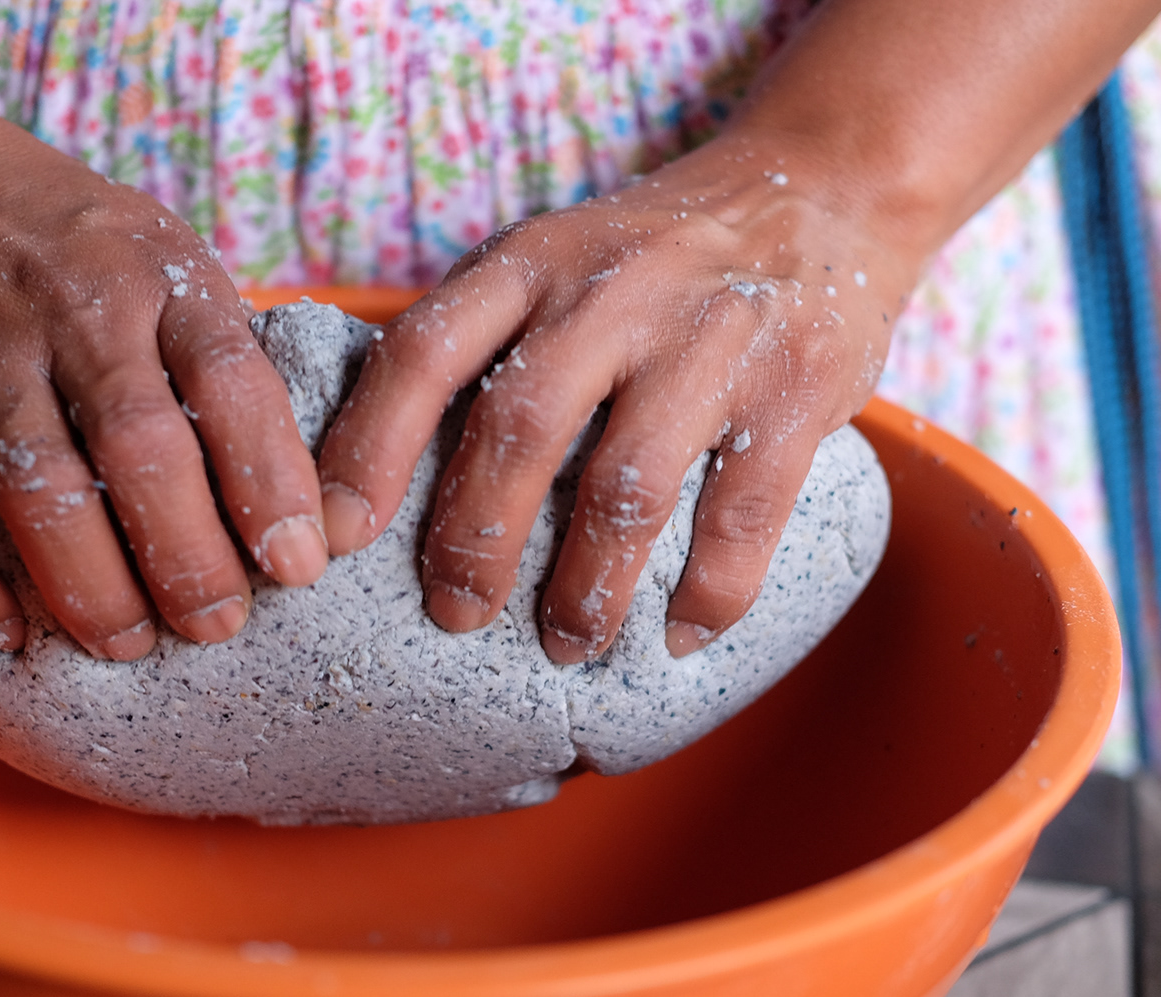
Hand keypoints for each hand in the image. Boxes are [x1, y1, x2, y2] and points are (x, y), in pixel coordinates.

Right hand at [0, 105, 327, 658]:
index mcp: (154, 273)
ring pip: (40, 491)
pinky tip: (5, 632)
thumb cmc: (49, 236)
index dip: (273, 482)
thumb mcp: (151, 250)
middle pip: (142, 450)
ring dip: (93, 589)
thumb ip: (212, 350)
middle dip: (189, 558)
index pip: (232, 382)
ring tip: (129, 644)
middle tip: (217, 625)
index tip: (300, 563)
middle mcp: (68, 310)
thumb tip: (301, 488)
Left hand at [316, 136, 914, 661]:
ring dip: (587, 587)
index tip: (335, 536)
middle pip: (520, 426)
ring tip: (564, 646)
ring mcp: (711, 337)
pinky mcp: (796, 387)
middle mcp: (614, 289)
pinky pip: (742, 515)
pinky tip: (675, 635)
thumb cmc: (658, 255)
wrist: (825, 186)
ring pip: (628, 486)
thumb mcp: (555, 255)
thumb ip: (483, 336)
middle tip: (455, 615)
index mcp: (533, 258)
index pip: (424, 350)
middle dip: (476, 540)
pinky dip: (706, 592)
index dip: (369, 449)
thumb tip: (371, 467)